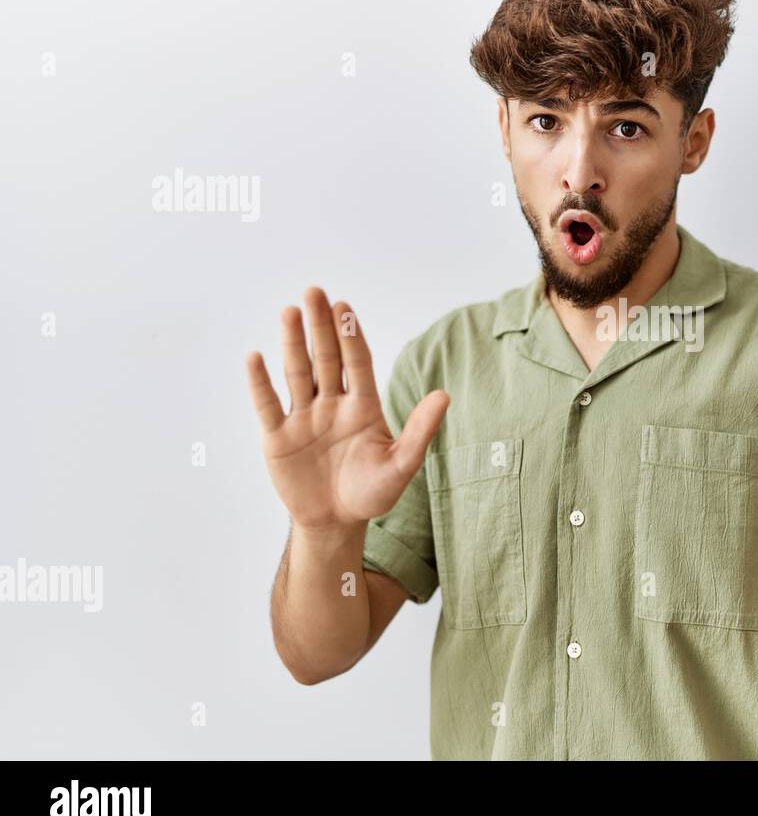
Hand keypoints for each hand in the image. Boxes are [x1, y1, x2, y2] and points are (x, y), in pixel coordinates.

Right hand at [245, 287, 449, 531]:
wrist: (335, 523)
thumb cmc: (371, 493)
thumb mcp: (401, 465)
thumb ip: (420, 431)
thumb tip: (444, 395)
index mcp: (362, 407)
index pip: (356, 362)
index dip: (349, 335)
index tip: (343, 307)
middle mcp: (332, 404)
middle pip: (324, 359)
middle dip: (320, 327)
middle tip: (315, 292)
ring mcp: (303, 418)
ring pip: (297, 373)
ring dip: (292, 343)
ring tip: (290, 311)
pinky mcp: (277, 437)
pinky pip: (268, 404)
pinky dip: (260, 383)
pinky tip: (255, 357)